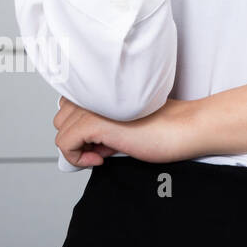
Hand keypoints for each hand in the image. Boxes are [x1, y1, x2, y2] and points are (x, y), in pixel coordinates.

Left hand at [54, 96, 196, 167]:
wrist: (185, 128)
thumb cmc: (165, 126)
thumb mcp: (126, 119)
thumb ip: (102, 121)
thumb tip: (84, 140)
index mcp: (106, 88)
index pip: (70, 104)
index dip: (82, 126)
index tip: (102, 139)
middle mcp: (96, 92)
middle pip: (62, 118)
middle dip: (79, 137)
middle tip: (103, 146)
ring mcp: (93, 107)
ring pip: (61, 131)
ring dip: (79, 147)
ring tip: (104, 150)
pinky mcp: (93, 123)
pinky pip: (64, 145)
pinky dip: (78, 158)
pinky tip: (102, 157)